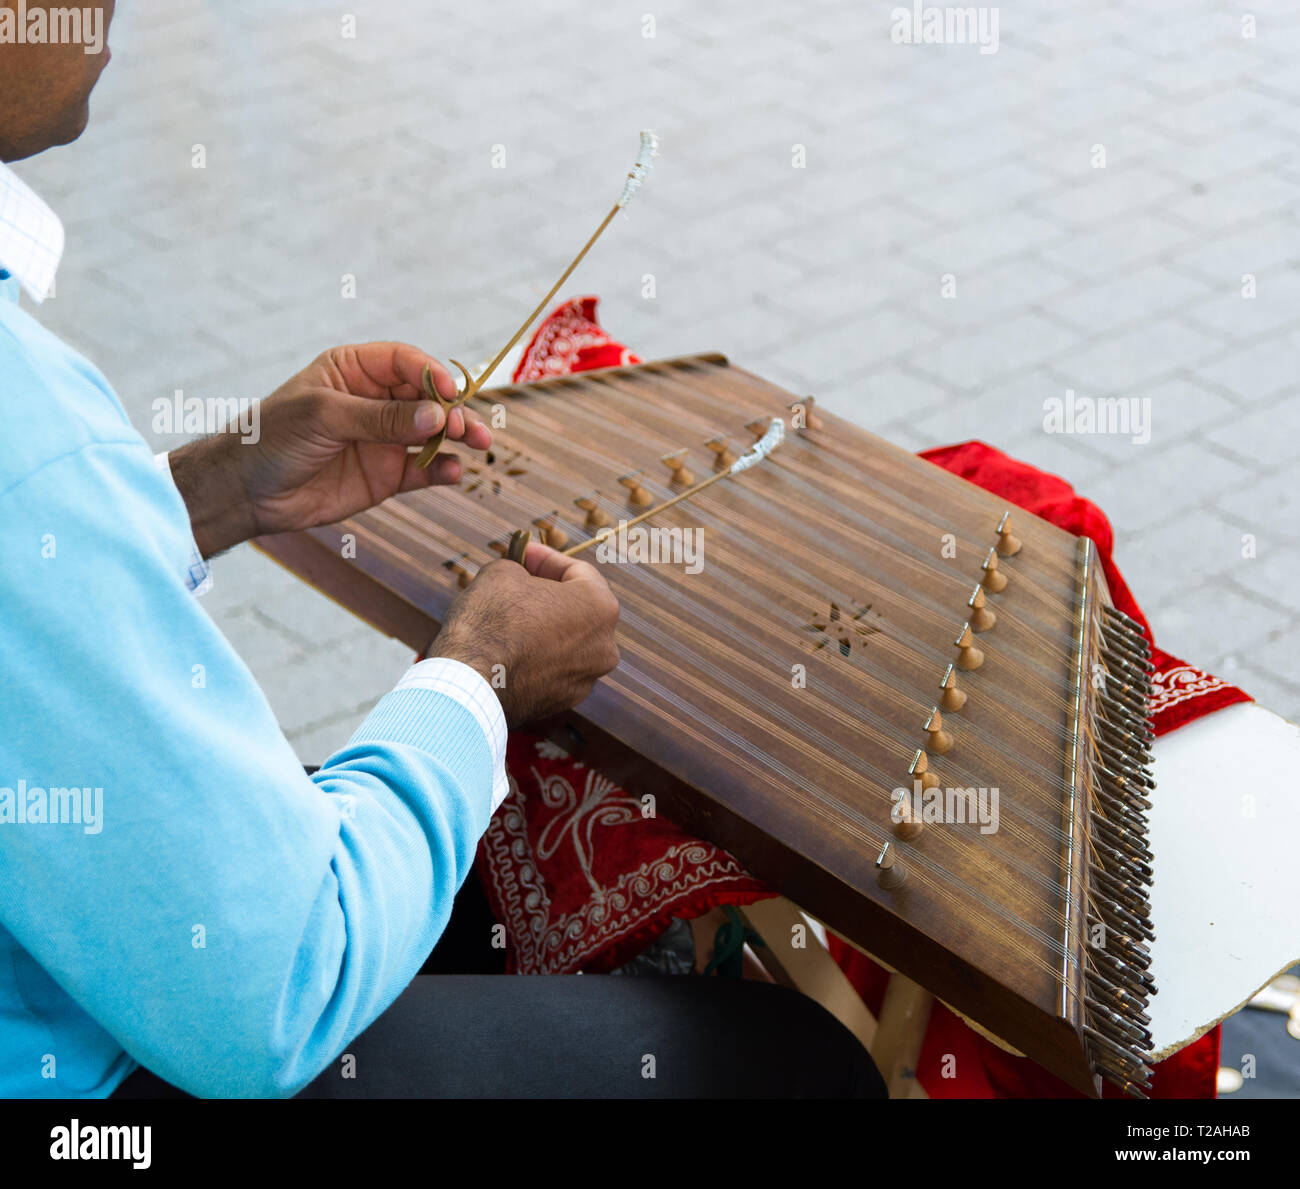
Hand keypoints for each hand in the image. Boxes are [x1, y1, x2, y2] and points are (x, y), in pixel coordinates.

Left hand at [170, 342, 491, 556]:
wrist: (246, 491)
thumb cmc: (274, 437)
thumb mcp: (325, 417)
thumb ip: (382, 418)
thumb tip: (435, 415)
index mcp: (355, 371)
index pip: (405, 362)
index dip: (431, 374)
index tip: (449, 393)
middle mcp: (375, 402)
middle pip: (427, 398)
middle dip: (454, 409)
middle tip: (471, 427)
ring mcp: (384, 440)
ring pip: (434, 433)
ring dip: (459, 436)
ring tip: (477, 444)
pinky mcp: (387, 476)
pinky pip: (424, 470)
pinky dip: (443, 470)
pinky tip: (455, 473)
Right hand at [429, 543, 620, 726]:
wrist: (470, 684)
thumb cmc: (490, 622)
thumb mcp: (501, 573)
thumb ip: (520, 570)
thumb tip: (519, 578)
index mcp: (600, 607)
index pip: (578, 571)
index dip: (546, 558)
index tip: (523, 553)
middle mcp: (604, 646)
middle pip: (576, 609)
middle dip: (547, 593)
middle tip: (518, 582)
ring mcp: (586, 678)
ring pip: (566, 642)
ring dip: (543, 627)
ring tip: (510, 617)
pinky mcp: (563, 701)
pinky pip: (552, 669)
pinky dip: (536, 657)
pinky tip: (509, 649)